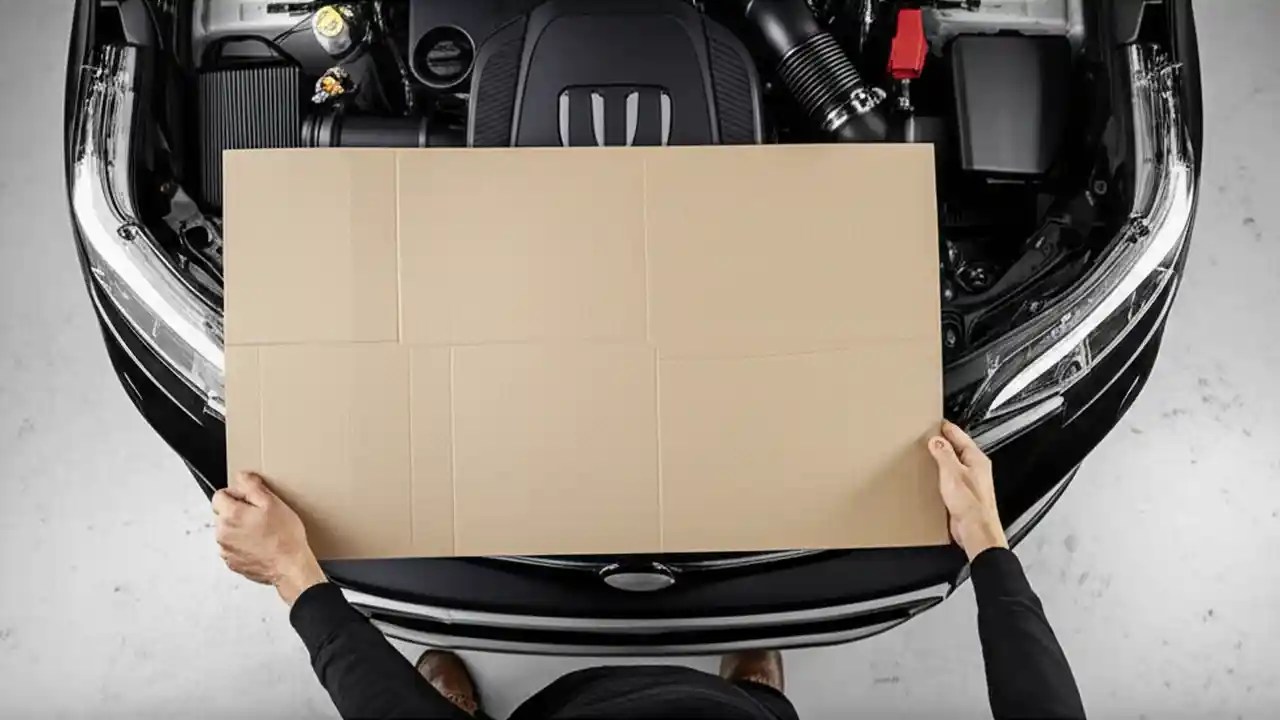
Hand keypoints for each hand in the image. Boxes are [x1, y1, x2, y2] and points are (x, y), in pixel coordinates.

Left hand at [212, 471, 325, 605]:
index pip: (219, 495)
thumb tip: (241, 476)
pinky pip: (233, 547)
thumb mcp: (273, 503)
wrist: (290, 567)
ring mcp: (226, 550)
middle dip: (238, 512)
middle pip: (222, 513)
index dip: (236, 494)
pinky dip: (243, 545)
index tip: (251, 500)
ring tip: (262, 532)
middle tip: (261, 517)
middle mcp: (222, 533)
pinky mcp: (232, 563)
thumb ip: (252, 486)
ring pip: (227, 531)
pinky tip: (260, 545)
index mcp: (230, 515)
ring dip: (239, 529)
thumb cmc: (285, 537)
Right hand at [928, 421, 1008, 560]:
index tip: (937, 422)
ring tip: (929, 454)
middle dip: (944, 442)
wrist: (976, 530)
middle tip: (930, 436)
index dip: (947, 428)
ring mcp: (971, 482)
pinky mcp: (964, 494)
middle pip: (958, 449)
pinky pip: (951, 478)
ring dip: (942, 459)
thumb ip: (944, 454)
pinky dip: (941, 474)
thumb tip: (936, 440)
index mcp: (976, 459)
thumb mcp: (952, 473)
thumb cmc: (971, 505)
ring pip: (954, 464)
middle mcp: (976, 469)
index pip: (960, 436)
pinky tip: (933, 478)